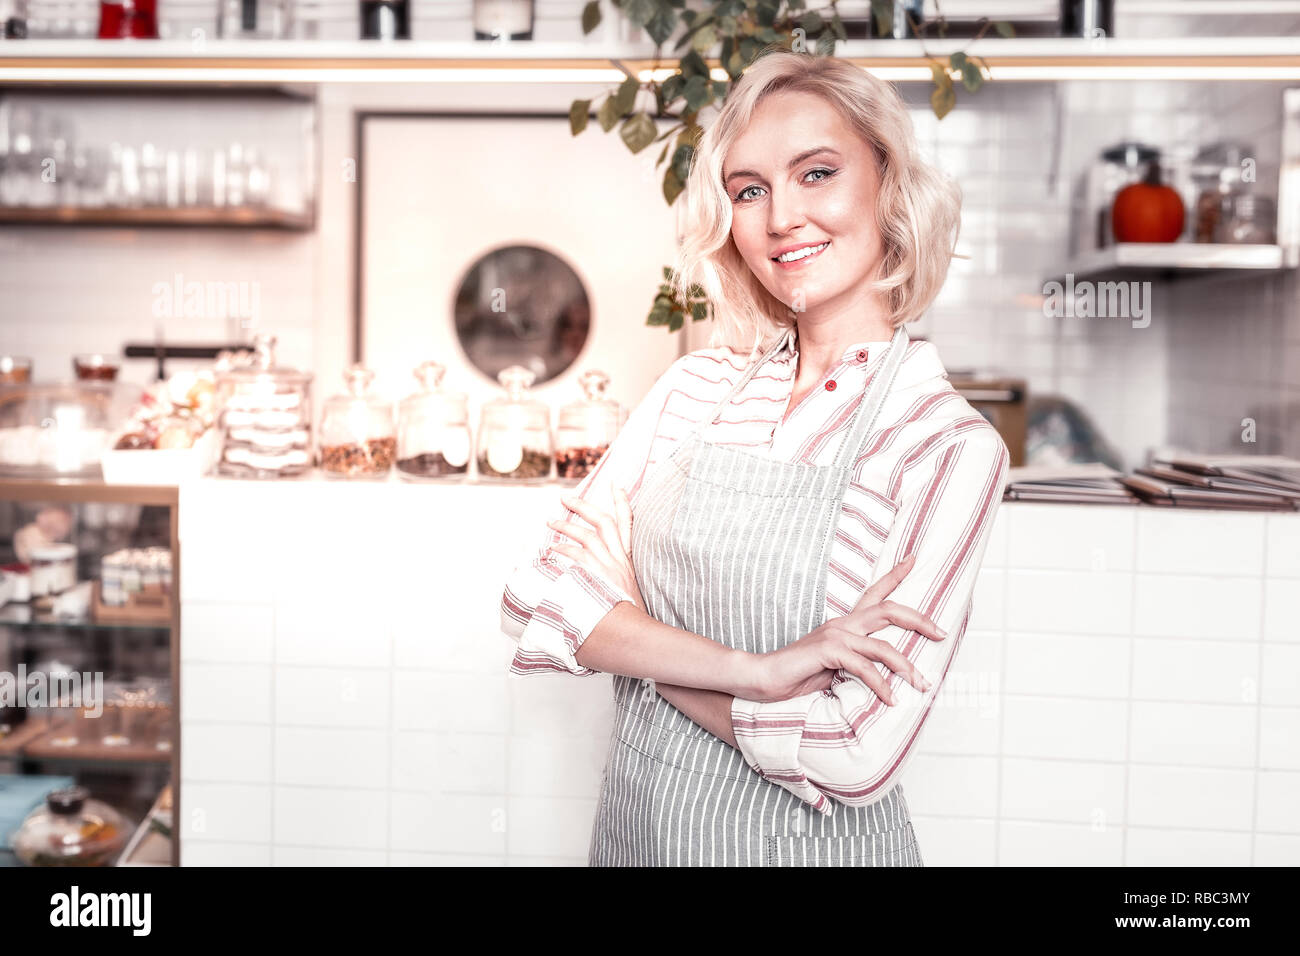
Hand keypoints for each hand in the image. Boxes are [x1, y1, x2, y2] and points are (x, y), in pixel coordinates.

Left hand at [546, 487, 647, 615]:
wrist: (634, 635)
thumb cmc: (629, 617)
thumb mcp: (630, 592)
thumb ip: (617, 581)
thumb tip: (603, 579)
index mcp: (628, 561)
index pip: (628, 524)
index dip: (622, 502)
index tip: (616, 485)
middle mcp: (619, 559)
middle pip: (604, 521)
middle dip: (584, 506)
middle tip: (566, 498)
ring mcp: (608, 566)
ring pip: (586, 535)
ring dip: (567, 526)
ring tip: (551, 522)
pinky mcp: (595, 575)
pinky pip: (575, 555)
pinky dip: (561, 550)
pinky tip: (550, 550)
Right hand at [746, 553, 946, 703]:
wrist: (761, 678)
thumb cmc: (796, 676)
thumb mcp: (833, 669)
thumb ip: (856, 665)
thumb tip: (881, 677)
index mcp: (845, 624)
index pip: (875, 593)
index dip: (895, 574)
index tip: (914, 559)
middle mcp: (843, 624)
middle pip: (890, 610)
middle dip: (920, 620)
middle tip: (942, 633)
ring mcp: (836, 636)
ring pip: (883, 646)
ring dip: (907, 667)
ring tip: (922, 685)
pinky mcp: (828, 651)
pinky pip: (865, 668)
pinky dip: (881, 686)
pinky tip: (890, 699)